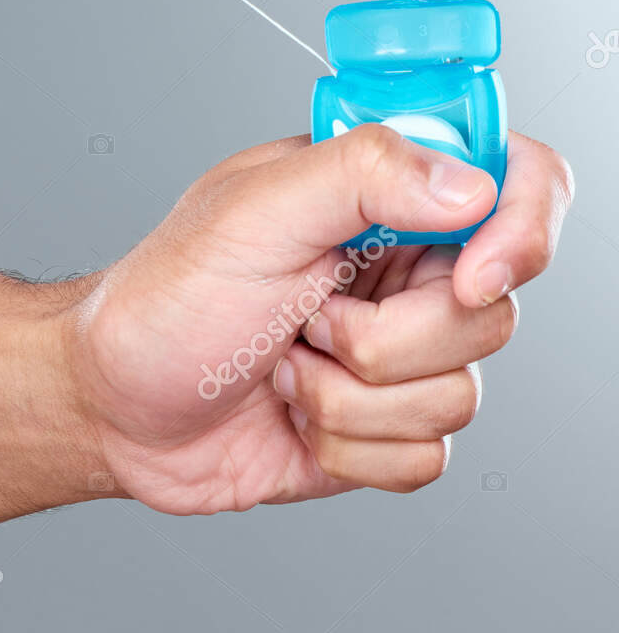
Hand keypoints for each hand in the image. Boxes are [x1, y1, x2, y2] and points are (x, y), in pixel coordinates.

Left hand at [71, 126, 573, 513]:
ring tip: (279, 365)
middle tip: (302, 318)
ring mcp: (395, 352)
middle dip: (384, 338)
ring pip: (461, 395)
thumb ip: (359, 174)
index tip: (471, 273)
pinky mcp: (381, 426)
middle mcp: (397, 270)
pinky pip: (426, 458)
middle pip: (492, 310)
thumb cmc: (160, 302)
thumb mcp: (248, 215)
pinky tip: (289, 416)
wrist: (111, 409)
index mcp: (375, 195)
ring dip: (347, 396)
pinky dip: (346, 447)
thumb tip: (468, 182)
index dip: (522, 227)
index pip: (515, 179)